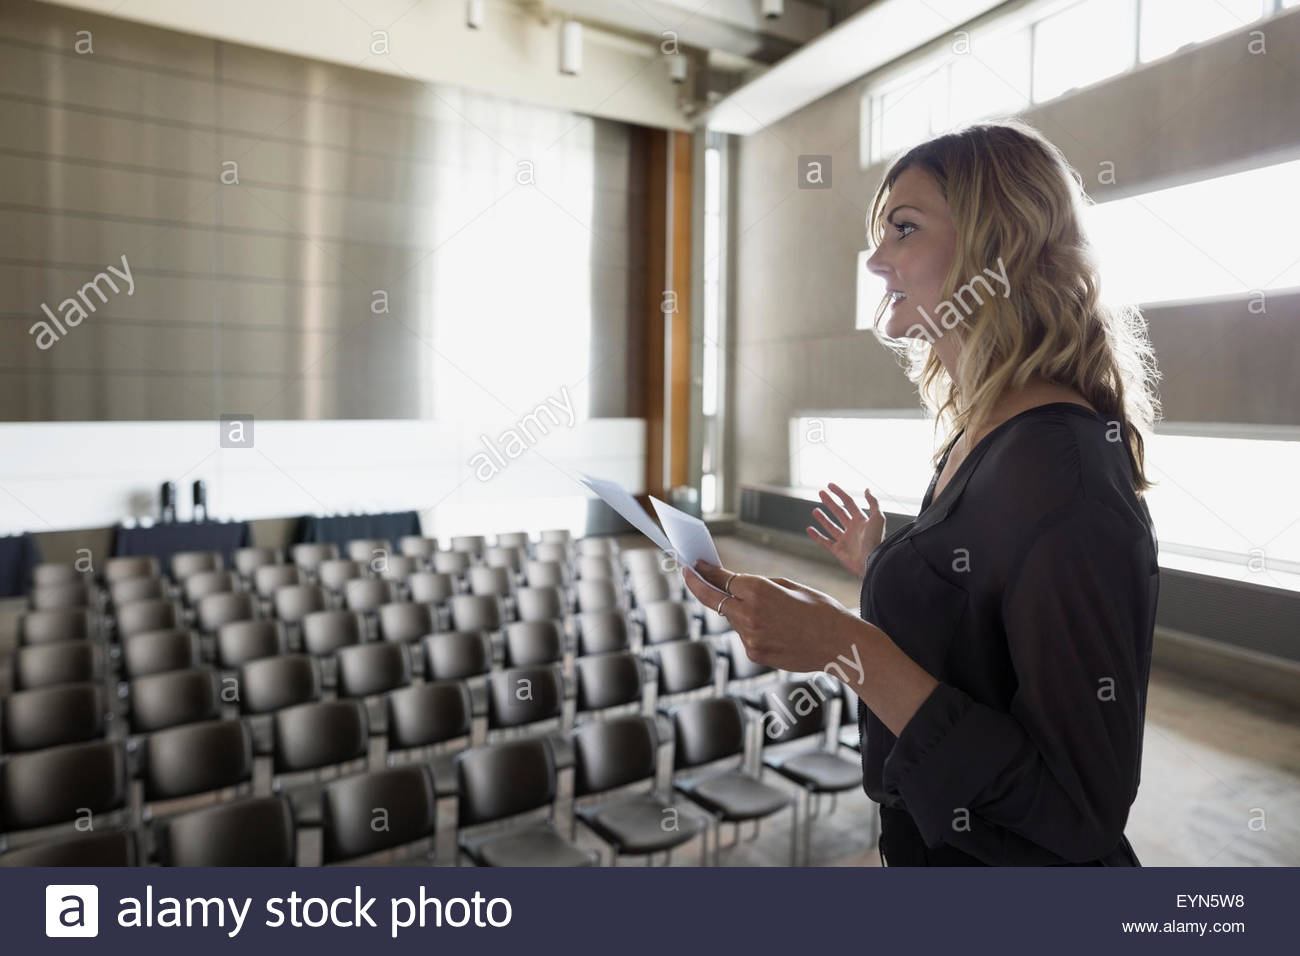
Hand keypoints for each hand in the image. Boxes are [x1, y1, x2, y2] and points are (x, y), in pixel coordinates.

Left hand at [682, 560, 859, 673]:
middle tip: (690, 575)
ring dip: (737, 610)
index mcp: (758, 591)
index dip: (705, 571)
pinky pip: (745, 635)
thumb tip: (736, 585)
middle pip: (713, 599)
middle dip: (700, 586)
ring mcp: (750, 637)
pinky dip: (752, 628)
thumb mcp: (789, 585)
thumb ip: (758, 584)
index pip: (721, 579)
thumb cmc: (819, 609)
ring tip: (767, 610)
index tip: (693, 565)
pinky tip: (776, 628)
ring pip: (732, 618)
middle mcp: (749, 614)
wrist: (840, 644)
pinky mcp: (755, 653)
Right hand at [807, 483, 884, 578]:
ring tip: (815, 510)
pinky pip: (825, 541)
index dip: (840, 493)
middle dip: (830, 502)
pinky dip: (816, 536)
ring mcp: (845, 540)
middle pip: (839, 512)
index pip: (849, 503)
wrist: (872, 562)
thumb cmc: (876, 541)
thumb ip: (873, 503)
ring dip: (823, 518)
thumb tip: (867, 489)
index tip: (830, 485)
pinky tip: (809, 528)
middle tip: (820, 492)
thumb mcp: (878, 518)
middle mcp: (853, 529)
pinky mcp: (838, 551)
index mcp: (861, 520)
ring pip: (831, 526)